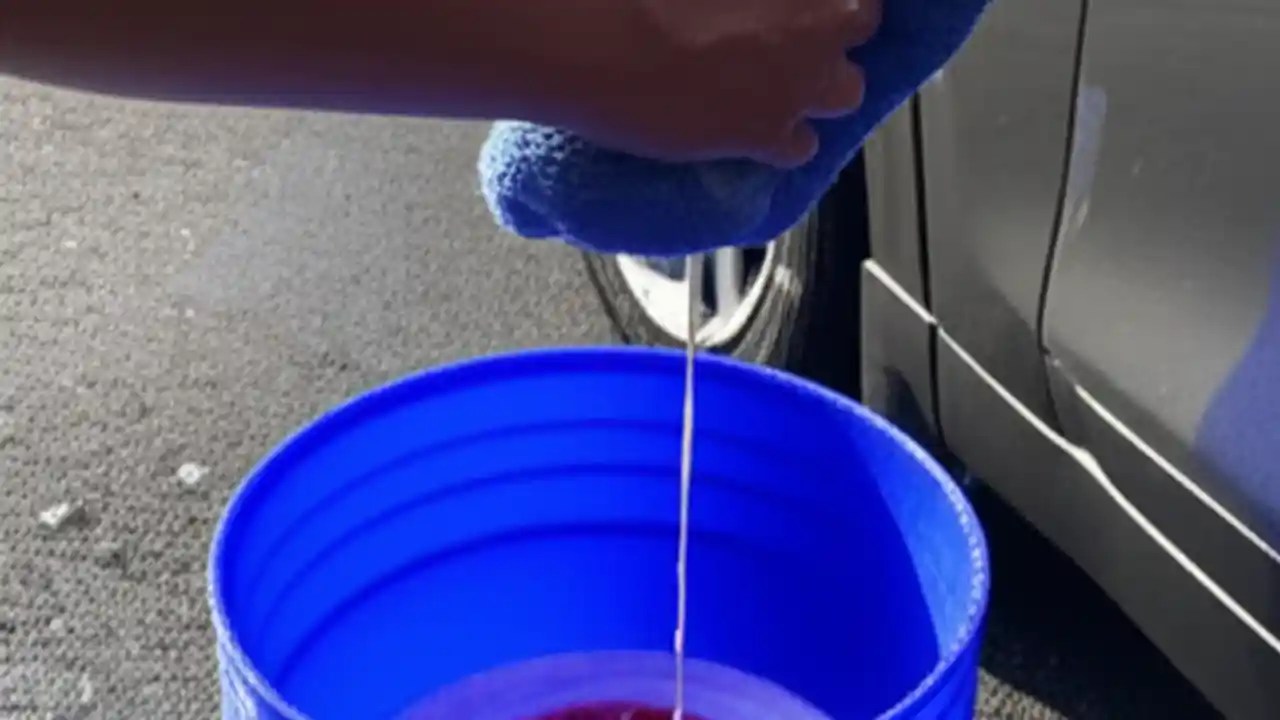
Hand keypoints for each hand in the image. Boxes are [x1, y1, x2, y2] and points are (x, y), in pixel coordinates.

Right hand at [548, 0, 880, 167]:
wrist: (601, 43)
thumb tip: (748, 2)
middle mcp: (817, 28)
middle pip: (859, 26)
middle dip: (833, 29)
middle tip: (794, 29)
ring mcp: (796, 85)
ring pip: (846, 92)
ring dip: (820, 84)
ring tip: (781, 79)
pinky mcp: (765, 136)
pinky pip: (801, 146)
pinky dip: (785, 138)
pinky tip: (754, 126)